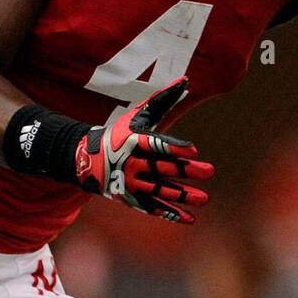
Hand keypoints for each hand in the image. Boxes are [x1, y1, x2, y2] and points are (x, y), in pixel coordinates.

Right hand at [74, 78, 213, 222]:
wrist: (87, 160)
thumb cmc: (120, 134)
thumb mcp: (138, 116)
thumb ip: (161, 100)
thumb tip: (184, 79)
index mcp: (135, 142)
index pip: (156, 144)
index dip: (174, 148)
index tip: (194, 151)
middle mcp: (132, 163)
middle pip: (162, 169)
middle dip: (187, 171)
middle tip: (210, 171)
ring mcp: (131, 183)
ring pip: (160, 191)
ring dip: (183, 196)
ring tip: (204, 198)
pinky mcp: (131, 198)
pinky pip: (153, 208)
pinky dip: (170, 214)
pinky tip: (190, 218)